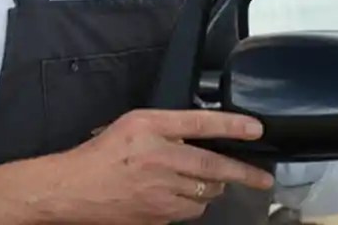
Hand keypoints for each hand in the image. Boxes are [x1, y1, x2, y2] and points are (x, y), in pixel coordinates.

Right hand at [46, 109, 273, 224]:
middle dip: (243, 172)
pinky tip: (180, 198)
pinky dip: (192, 205)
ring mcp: (159, 190)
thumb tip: (200, 135)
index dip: (231, 125)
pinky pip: (188, 212)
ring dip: (211, 189)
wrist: (74, 189)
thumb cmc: (101, 154)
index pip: (199, 123)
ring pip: (205, 193)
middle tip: (263, 178)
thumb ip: (167, 127)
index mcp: (150, 127)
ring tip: (206, 184)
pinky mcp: (157, 215)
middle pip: (212, 165)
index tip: (255, 128)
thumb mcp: (133, 124)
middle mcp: (158, 157)